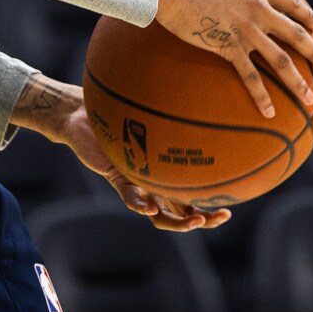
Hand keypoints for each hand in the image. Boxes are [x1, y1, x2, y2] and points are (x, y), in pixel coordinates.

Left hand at [9, 73, 230, 232]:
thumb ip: (170, 106)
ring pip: (158, 214)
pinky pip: (129, 196)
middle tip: (219, 216)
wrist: (83, 111)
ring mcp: (135, 180)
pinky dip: (140, 203)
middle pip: (179, 211)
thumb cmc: (119, 105)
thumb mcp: (150, 107)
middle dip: (201, 219)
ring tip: (193, 221)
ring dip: (177, 222)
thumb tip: (201, 89)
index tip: (229, 203)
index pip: (189, 193)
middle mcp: (152, 178)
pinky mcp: (116, 176)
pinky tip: (149, 206)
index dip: (208, 203)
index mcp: (164, 168)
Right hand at [153, 0, 312, 119]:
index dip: (308, 18)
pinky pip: (251, 76)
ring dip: (298, 82)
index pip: (293, 5)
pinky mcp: (229, 47)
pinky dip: (262, 96)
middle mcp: (259, 10)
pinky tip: (270, 112)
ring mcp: (246, 30)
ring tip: (311, 99)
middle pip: (296, 35)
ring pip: (281, 60)